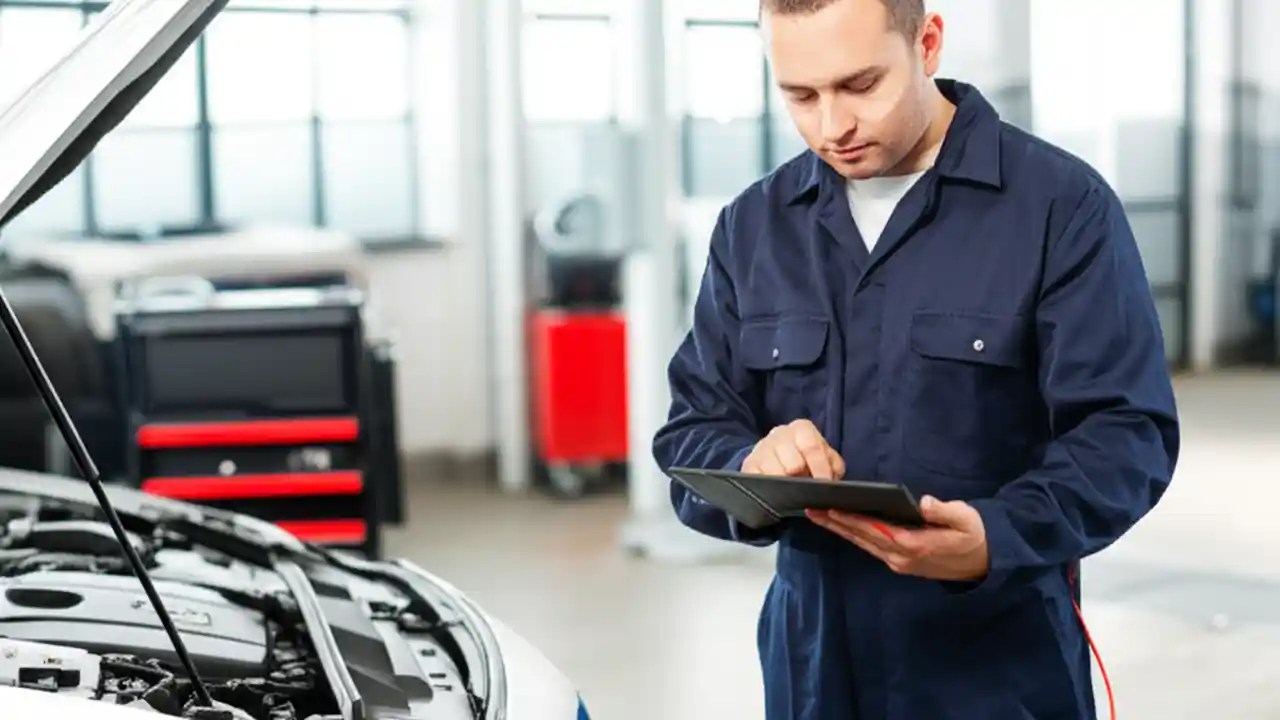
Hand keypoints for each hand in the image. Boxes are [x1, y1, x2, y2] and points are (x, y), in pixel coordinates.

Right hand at [742, 419, 845, 480]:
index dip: (820, 470)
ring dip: (786, 487)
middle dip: (802, 480)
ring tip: (792, 490)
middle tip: (807, 488)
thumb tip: (831, 482)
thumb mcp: (825, 459)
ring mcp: (762, 448)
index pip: (812, 447)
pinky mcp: (749, 464)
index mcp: (802, 428)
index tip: (824, 486)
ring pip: (776, 474)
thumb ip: (833, 467)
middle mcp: (780, 433)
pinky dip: (770, 490)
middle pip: (793, 463)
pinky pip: (760, 481)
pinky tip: (777, 491)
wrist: (777, 458)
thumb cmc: (806, 458)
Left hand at [805, 496, 990, 581]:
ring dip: (841, 531)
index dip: (853, 520)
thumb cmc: (974, 535)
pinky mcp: (900, 562)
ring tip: (818, 516)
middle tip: (812, 510)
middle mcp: (902, 556)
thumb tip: (923, 502)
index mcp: (915, 544)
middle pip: (863, 538)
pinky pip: (871, 548)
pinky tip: (841, 526)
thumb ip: (944, 510)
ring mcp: (899, 562)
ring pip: (863, 544)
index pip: (876, 530)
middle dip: (837, 524)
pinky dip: (854, 536)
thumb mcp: (966, 518)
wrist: (984, 563)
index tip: (833, 510)